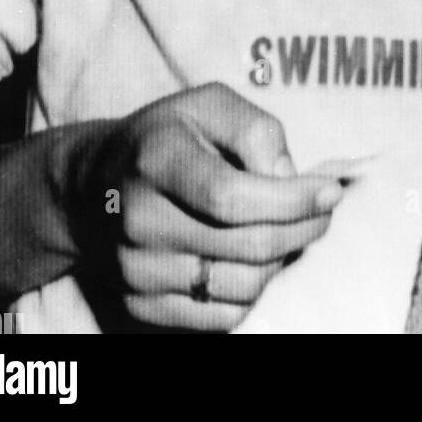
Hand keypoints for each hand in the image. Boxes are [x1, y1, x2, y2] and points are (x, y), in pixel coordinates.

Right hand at [67, 83, 342, 331]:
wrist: (91, 187)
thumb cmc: (166, 137)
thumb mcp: (208, 104)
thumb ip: (255, 130)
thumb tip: (288, 179)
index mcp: (156, 159)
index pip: (232, 196)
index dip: (291, 200)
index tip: (330, 192)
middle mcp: (138, 219)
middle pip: (245, 245)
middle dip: (301, 229)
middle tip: (322, 212)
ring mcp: (135, 269)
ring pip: (241, 286)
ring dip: (281, 261)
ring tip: (289, 231)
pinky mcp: (140, 305)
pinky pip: (220, 317)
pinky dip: (252, 291)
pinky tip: (255, 258)